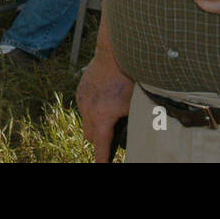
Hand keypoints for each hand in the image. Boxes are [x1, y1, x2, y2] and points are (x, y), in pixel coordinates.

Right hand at [76, 48, 133, 162]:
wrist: (113, 53)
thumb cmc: (128, 77)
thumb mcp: (135, 103)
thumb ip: (132, 121)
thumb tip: (139, 133)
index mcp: (103, 117)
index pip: (101, 148)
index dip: (102, 161)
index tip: (103, 166)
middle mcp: (89, 110)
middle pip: (90, 137)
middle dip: (99, 140)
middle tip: (112, 137)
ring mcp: (83, 100)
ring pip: (85, 122)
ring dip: (95, 124)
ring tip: (109, 115)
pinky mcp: (80, 90)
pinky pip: (84, 107)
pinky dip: (91, 109)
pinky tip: (104, 101)